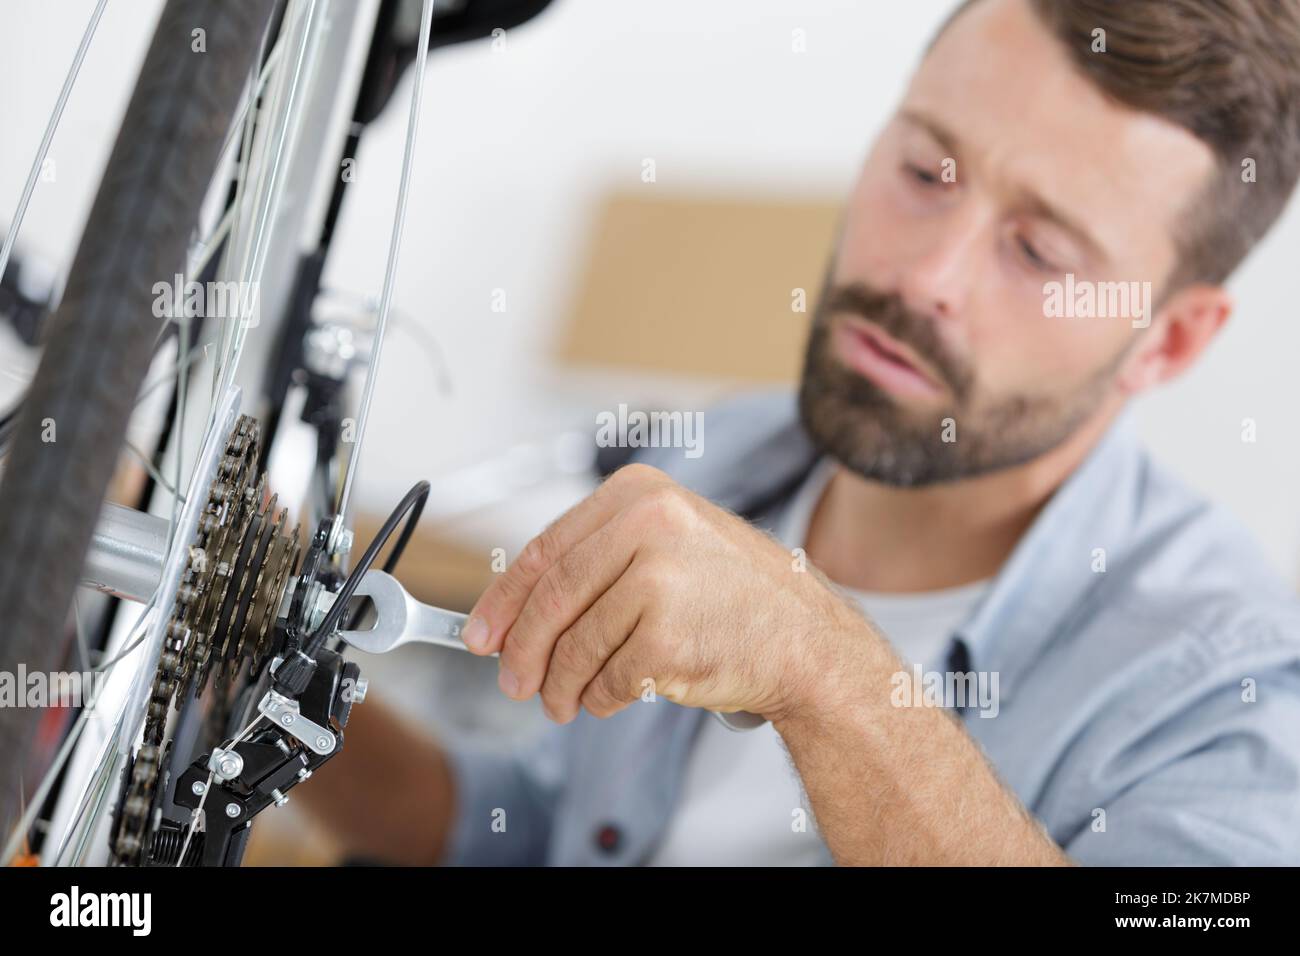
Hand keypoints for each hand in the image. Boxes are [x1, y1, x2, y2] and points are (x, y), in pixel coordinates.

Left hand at [461, 463, 867, 723]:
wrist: (807, 641)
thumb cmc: (735, 596)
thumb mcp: (670, 547)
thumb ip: (596, 566)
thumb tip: (513, 615)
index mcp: (641, 494)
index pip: (546, 549)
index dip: (503, 599)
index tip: (481, 634)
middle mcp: (648, 525)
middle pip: (552, 598)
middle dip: (523, 650)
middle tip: (512, 682)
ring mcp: (658, 580)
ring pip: (574, 646)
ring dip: (560, 685)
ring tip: (561, 702)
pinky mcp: (665, 637)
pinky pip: (605, 679)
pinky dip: (598, 698)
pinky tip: (609, 698)